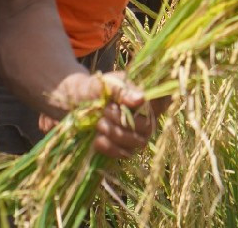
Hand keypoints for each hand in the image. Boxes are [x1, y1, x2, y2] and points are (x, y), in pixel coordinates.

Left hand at [40, 72, 161, 157]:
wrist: (78, 102)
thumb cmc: (97, 89)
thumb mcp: (108, 84)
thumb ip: (123, 90)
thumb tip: (141, 99)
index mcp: (145, 100)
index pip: (160, 106)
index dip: (141, 110)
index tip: (115, 105)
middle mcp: (146, 119)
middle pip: (146, 128)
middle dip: (122, 122)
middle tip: (105, 112)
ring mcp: (136, 135)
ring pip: (136, 143)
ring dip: (115, 134)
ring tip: (99, 123)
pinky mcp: (124, 148)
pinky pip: (124, 154)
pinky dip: (109, 148)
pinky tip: (97, 139)